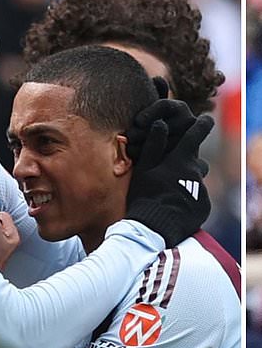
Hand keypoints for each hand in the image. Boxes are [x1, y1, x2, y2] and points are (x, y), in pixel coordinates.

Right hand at [124, 96, 211, 247]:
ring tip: (168, 194)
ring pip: (195, 180)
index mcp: (181, 159)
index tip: (205, 120)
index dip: (201, 125)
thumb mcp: (144, 169)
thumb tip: (160, 123)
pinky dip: (187, 199)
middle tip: (171, 173)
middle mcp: (195, 171)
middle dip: (187, 163)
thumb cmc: (145, 196)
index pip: (195, 134)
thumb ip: (153, 146)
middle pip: (196, 161)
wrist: (154, 228)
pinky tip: (172, 207)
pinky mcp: (203, 205)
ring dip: (185, 183)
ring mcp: (201, 189)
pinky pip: (197, 198)